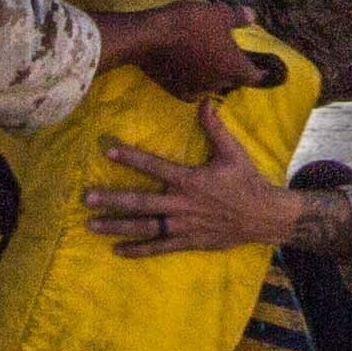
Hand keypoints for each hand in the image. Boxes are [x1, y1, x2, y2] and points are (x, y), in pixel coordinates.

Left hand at [86, 103, 320, 256]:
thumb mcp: (233, 152)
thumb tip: (205, 101)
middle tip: (87, 198)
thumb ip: (215, 128)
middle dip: (112, 200)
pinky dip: (138, 250)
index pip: (155, 166)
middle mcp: (182, 204)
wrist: (264, 217)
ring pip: (145, 228)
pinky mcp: (188, 241)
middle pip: (141, 203)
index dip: (131, 158)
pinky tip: (117, 250)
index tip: (108, 150)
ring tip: (92, 225)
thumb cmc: (247, 181)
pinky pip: (159, 247)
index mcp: (191, 180)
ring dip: (117, 226)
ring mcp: (184, 225)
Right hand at [92, 0, 256, 98]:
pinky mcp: (178, 93)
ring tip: (205, 60)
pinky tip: (189, 71)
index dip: (260, 71)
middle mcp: (219, 83)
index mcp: (234, 67)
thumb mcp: (218, 13)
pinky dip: (194, 81)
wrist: (150, 37)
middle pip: (232, 80)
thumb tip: (253, 16)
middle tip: (226, 54)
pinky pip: (193, 89)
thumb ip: (238, 17)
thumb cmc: (190, 23)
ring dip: (212, 75)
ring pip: (212, 84)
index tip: (262, 67)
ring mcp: (198, 90)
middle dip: (231, 69)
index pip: (256, 76)